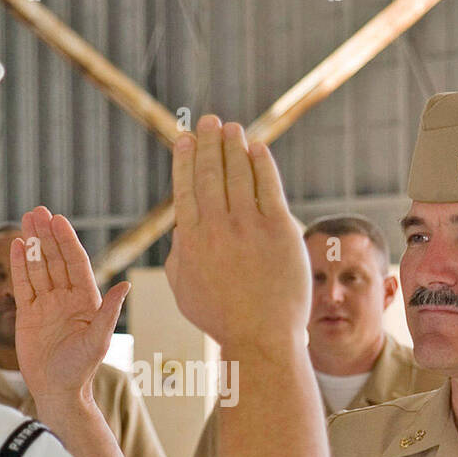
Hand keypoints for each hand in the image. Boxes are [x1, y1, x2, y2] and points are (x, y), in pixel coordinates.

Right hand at [10, 206, 129, 415]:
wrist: (57, 391)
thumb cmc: (81, 369)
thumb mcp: (98, 340)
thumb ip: (108, 312)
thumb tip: (125, 285)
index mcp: (86, 301)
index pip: (75, 263)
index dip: (66, 241)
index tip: (58, 220)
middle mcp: (66, 298)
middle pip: (55, 259)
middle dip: (46, 236)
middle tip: (37, 211)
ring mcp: (46, 305)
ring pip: (38, 268)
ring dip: (32, 245)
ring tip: (26, 220)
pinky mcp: (28, 315)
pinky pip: (23, 285)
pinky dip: (19, 265)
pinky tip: (15, 246)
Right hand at [165, 116, 308, 349]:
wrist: (261, 335)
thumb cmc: (221, 317)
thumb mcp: (184, 289)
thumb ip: (178, 254)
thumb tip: (180, 226)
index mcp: (190, 240)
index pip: (185, 188)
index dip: (185, 159)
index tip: (184, 139)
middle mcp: (217, 226)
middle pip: (210, 173)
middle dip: (208, 142)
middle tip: (209, 121)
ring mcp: (249, 225)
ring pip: (239, 173)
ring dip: (234, 145)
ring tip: (232, 128)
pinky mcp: (279, 228)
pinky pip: (269, 186)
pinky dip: (262, 164)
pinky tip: (257, 149)